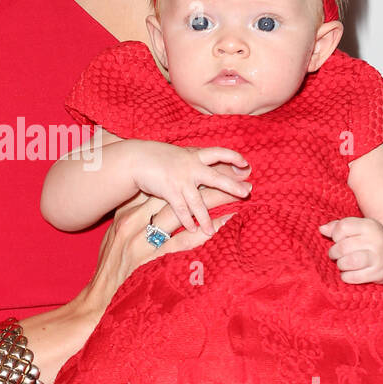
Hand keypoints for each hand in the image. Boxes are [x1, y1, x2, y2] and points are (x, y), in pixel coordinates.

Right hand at [73, 189, 236, 323]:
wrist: (98, 298)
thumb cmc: (108, 269)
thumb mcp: (114, 237)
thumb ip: (130, 218)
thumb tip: (147, 204)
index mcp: (125, 214)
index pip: (159, 188)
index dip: (183, 177)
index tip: (203, 167)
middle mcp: (135, 222)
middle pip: (175, 194)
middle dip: (201, 182)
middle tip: (227, 173)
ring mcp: (145, 240)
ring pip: (185, 212)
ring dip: (212, 200)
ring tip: (236, 192)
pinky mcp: (156, 259)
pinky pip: (190, 240)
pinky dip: (210, 229)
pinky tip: (228, 221)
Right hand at [128, 142, 251, 234]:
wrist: (135, 158)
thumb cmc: (156, 157)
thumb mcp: (178, 154)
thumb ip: (192, 159)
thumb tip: (207, 162)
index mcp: (194, 156)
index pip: (218, 153)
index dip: (233, 157)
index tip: (246, 164)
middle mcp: (191, 167)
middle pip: (216, 177)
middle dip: (232, 185)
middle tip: (247, 191)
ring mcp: (181, 179)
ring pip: (198, 201)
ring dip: (206, 217)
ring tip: (212, 230)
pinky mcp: (169, 190)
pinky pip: (181, 209)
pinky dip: (187, 220)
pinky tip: (193, 229)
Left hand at [319, 217, 382, 283]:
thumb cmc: (371, 242)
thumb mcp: (359, 229)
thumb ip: (339, 227)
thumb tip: (322, 229)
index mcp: (370, 226)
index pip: (343, 227)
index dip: (335, 235)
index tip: (339, 240)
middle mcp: (376, 240)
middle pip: (342, 246)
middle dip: (334, 252)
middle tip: (337, 255)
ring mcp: (378, 258)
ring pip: (347, 261)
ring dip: (340, 264)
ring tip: (343, 264)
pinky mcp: (378, 274)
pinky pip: (353, 277)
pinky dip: (346, 276)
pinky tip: (349, 274)